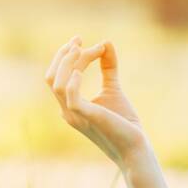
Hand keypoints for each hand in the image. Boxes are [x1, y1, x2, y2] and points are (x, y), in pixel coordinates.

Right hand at [45, 36, 148, 166]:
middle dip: (63, 56)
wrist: (135, 148)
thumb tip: (106, 42)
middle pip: (52, 77)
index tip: (84, 42)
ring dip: (68, 63)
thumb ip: (108, 68)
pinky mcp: (86, 117)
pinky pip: (70, 96)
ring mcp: (74, 115)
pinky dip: (72, 80)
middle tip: (78, 40)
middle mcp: (68, 110)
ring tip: (82, 49)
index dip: (67, 56)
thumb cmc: (124, 123)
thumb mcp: (114, 89)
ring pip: (57, 84)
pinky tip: (81, 69)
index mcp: (71, 105)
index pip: (58, 76)